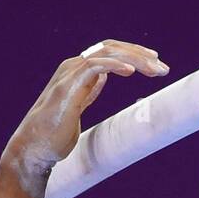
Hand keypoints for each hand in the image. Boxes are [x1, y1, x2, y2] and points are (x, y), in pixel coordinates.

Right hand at [2, 39, 168, 182]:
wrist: (35, 149)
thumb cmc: (54, 132)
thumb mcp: (78, 105)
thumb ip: (88, 90)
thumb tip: (102, 78)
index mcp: (77, 72)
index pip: (109, 52)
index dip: (133, 54)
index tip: (155, 64)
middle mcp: (72, 68)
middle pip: (110, 48)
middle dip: (139, 55)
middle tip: (163, 68)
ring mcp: (69, 75)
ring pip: (105, 53)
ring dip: (134, 59)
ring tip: (155, 69)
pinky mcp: (68, 87)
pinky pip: (94, 67)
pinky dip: (114, 65)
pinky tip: (131, 71)